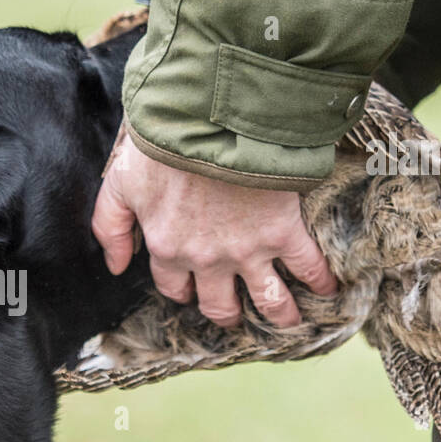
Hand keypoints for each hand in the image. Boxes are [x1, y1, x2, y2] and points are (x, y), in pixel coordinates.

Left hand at [92, 130, 336, 327]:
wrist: (210, 119)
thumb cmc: (160, 145)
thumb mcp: (119, 184)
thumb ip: (111, 227)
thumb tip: (116, 267)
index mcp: (168, 249)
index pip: (172, 286)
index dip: (180, 289)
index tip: (189, 289)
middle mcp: (207, 259)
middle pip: (218, 304)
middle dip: (225, 312)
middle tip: (234, 313)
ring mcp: (248, 250)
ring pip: (268, 299)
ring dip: (280, 314)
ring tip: (290, 321)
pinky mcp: (282, 231)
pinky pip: (307, 265)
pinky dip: (322, 281)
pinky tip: (330, 291)